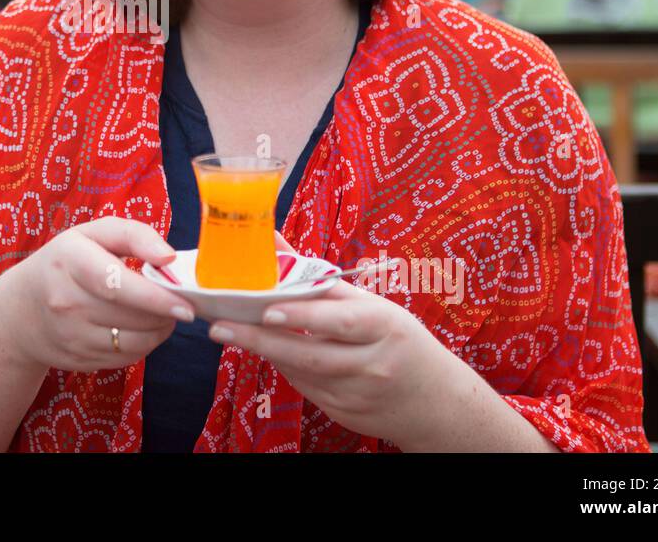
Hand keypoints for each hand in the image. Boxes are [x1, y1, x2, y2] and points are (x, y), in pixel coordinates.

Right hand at [1, 216, 195, 373]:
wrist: (21, 310)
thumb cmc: (66, 262)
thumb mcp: (93, 234)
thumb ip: (135, 235)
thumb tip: (169, 258)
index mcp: (69, 261)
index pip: (117, 285)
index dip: (155, 297)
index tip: (185, 302)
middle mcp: (65, 302)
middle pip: (131, 317)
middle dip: (165, 313)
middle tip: (180, 302)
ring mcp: (70, 336)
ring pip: (133, 343)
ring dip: (159, 331)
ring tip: (163, 314)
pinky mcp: (78, 360)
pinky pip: (126, 359)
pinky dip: (143, 345)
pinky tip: (141, 327)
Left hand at [206, 265, 473, 447]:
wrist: (437, 404)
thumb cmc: (400, 340)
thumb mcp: (374, 305)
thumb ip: (324, 279)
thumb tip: (274, 243)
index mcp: (384, 326)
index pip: (340, 320)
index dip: (303, 316)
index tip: (267, 309)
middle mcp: (372, 364)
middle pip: (310, 354)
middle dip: (261, 339)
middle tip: (220, 326)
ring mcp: (357, 394)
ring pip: (301, 372)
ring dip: (265, 351)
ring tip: (229, 332)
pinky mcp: (344, 413)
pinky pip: (305, 387)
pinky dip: (284, 366)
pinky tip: (265, 349)